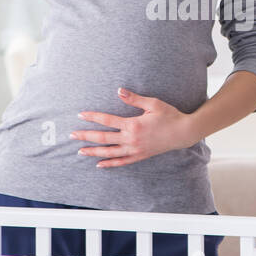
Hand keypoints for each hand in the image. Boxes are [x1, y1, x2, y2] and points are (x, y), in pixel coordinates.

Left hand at [71, 87, 198, 167]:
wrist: (183, 133)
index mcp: (133, 124)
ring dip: (93, 152)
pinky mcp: (139, 156)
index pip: (107, 120)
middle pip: (103, 138)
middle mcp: (131, 139)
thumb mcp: (153, 103)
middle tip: (72, 134)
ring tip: (80, 151)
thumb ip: (134, 98)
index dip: (92, 117)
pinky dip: (110, 164)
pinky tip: (99, 164)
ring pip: (109, 152)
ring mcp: (134, 149)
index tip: (80, 115)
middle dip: (86, 136)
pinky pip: (121, 162)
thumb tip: (119, 91)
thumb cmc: (169, 115)